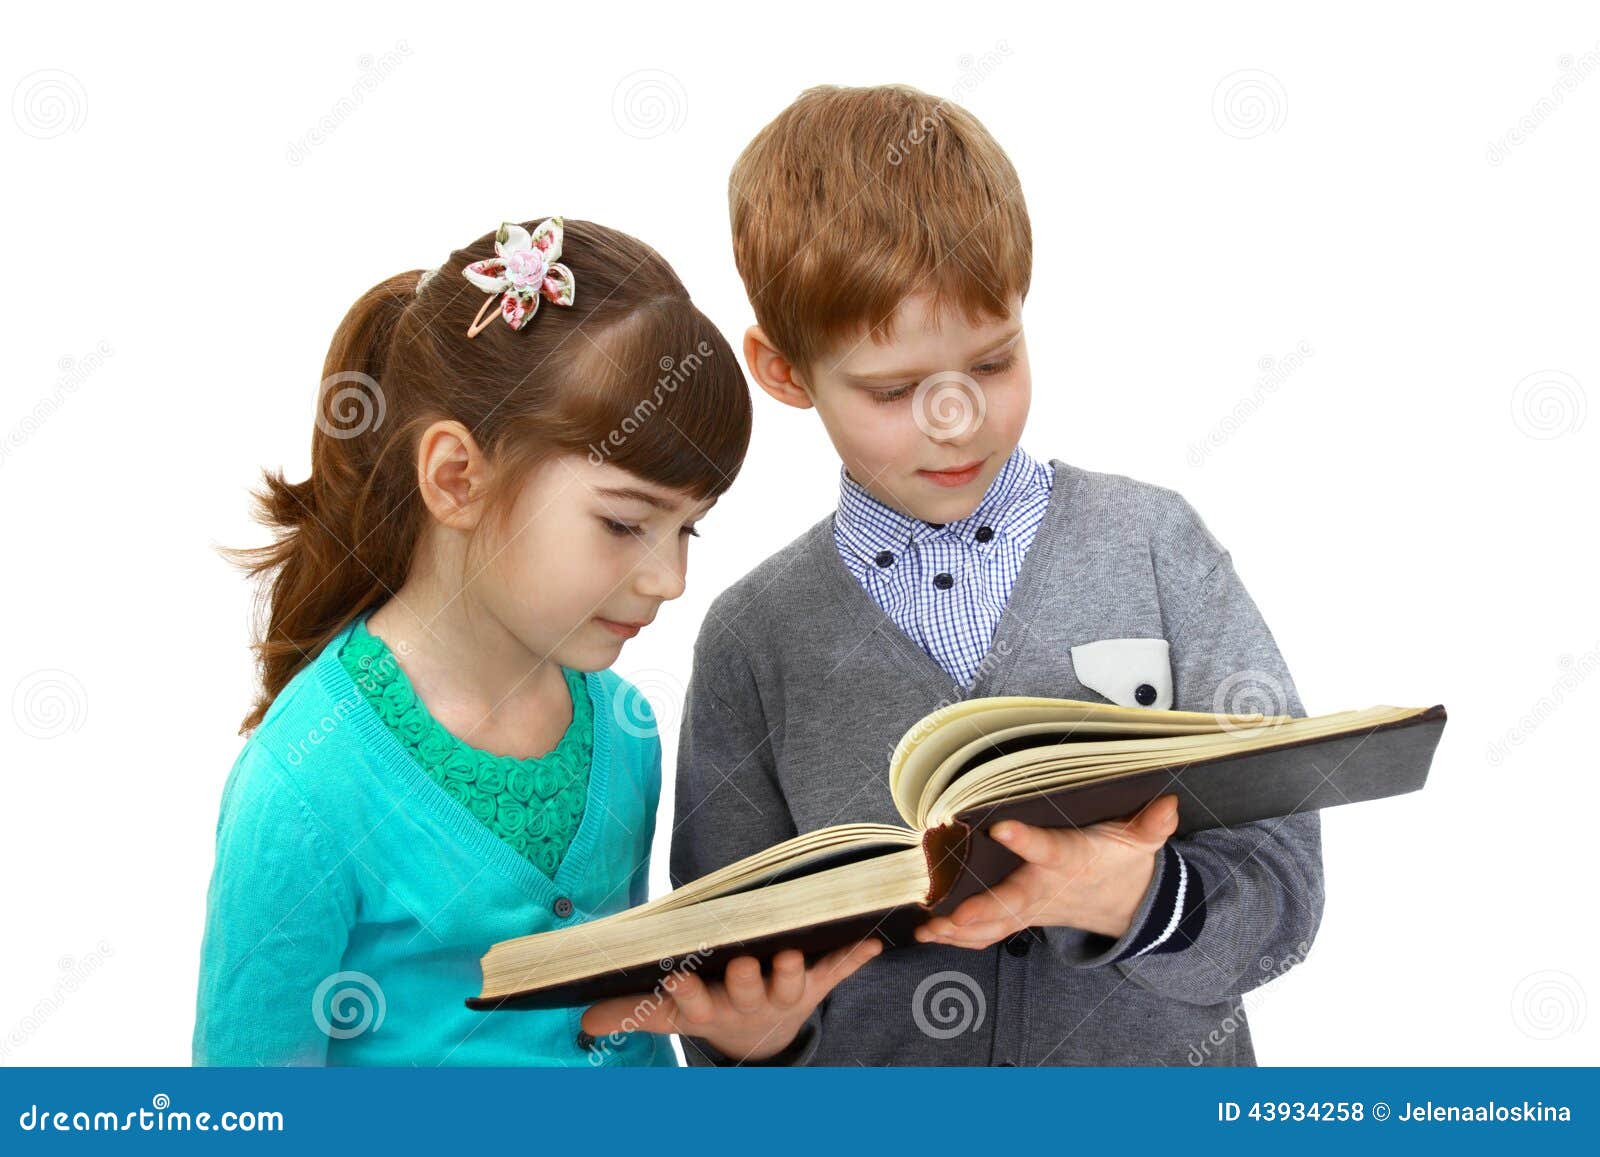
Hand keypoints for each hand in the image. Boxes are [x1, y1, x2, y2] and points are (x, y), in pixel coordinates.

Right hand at [579, 938, 882, 1061]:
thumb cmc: (709, 1004)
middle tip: (742, 964)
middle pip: (746, 991)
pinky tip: (874, 943)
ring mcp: (786, 992)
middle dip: (744, 980)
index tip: (678, 982)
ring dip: (795, 970)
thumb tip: (581, 1021)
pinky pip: (840, 971)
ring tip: (794, 954)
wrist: (762, 1034)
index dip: (686, 996)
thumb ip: (628, 1011)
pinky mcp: (818, 982)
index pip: (693, 1004)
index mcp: (711, 1007)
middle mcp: (750, 1001)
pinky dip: (856, 958)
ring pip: (793, 983)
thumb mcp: (669, 1012)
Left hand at [915, 793, 1179, 948]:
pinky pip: (987, 933)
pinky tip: (928, 935)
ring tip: (927, 930)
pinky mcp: (1020, 918)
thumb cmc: (1123, 862)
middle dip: (982, 912)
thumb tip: (1169, 805)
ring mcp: (1032, 909)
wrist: (1127, 905)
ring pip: (994, 924)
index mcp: (1070, 861)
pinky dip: (959, 938)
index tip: (1000, 829)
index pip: (1048, 849)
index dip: (1026, 841)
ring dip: (960, 930)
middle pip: (1012, 903)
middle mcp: (1046, 889)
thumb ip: (1152, 825)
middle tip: (950, 916)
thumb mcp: (1141, 841)